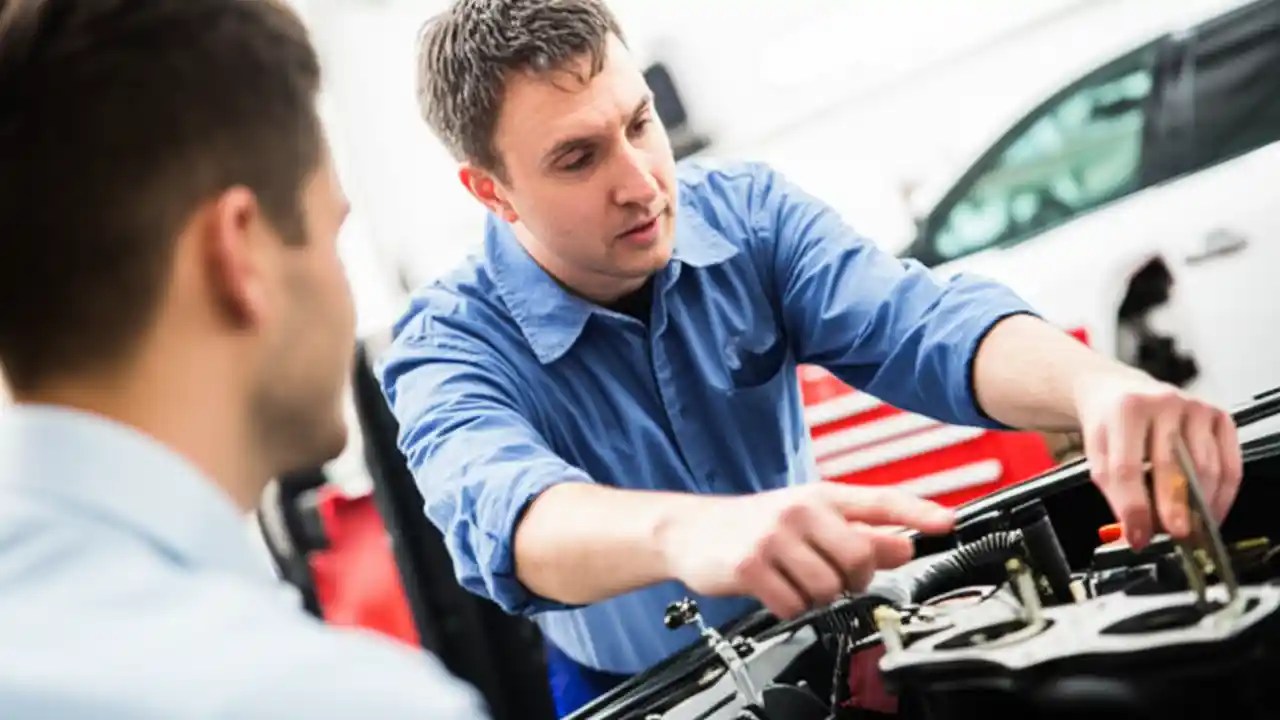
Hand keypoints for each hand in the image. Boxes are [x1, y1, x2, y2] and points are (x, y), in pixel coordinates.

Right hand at [658, 483, 954, 618]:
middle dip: (855, 578)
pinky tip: (775, 590)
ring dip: (818, 596)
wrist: (691, 530)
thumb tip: (904, 547)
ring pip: (828, 587)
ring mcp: (774, 537)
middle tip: (833, 575)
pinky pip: (794, 605)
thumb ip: (857, 531)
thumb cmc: (757, 525)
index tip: (946, 523)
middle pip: (861, 557)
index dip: (916, 512)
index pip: (879, 500)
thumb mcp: (808, 519)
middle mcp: (800, 511)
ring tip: (797, 580)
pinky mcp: (750, 565)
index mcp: (821, 496)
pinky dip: (790, 608)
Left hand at [1074, 372, 1241, 548]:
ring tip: (1188, 528)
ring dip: (1199, 506)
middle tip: (1173, 536)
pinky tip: (1210, 512)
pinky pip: (1229, 464)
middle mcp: (1163, 402)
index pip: (1128, 467)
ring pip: (1205, 468)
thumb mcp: (1096, 452)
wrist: (1120, 391)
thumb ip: (1113, 489)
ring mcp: (1195, 407)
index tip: (1138, 536)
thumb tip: (1136, 530)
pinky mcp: (1218, 416)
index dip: (1135, 508)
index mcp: (1126, 409)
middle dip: (1173, 509)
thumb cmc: (1109, 424)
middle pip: (1171, 467)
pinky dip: (1223, 495)